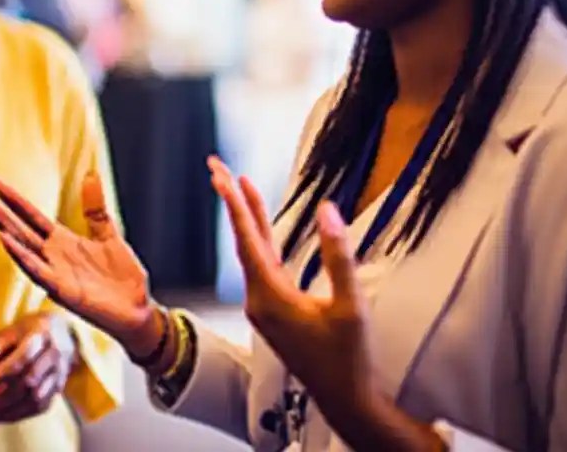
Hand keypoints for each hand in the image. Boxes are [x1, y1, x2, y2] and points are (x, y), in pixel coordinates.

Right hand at [0, 173, 157, 358]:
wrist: (139, 309)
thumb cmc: (122, 276)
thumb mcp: (108, 234)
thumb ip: (94, 209)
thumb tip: (90, 174)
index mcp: (62, 240)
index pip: (30, 215)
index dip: (13, 198)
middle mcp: (53, 255)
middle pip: (20, 228)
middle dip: (0, 210)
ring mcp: (55, 272)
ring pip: (23, 247)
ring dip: (5, 228)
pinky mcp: (62, 290)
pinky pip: (36, 271)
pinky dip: (21, 256)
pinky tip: (5, 240)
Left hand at [0, 312, 76, 422]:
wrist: (59, 331)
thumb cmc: (27, 331)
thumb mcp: (10, 331)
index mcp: (40, 335)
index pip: (21, 361)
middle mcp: (55, 355)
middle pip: (30, 382)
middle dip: (4, 398)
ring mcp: (60, 373)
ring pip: (37, 398)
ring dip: (12, 410)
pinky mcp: (60, 387)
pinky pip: (42, 406)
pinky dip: (22, 413)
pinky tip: (4, 415)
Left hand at [208, 157, 442, 450]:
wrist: (345, 399)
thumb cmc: (350, 357)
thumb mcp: (350, 305)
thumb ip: (338, 255)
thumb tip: (327, 211)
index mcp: (271, 297)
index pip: (249, 240)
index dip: (236, 204)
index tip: (222, 176)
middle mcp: (259, 300)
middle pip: (243, 241)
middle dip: (232, 202)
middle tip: (216, 167)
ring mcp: (263, 307)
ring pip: (252, 252)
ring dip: (246, 218)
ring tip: (237, 184)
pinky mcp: (272, 312)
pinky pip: (262, 265)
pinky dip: (260, 240)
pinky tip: (261, 225)